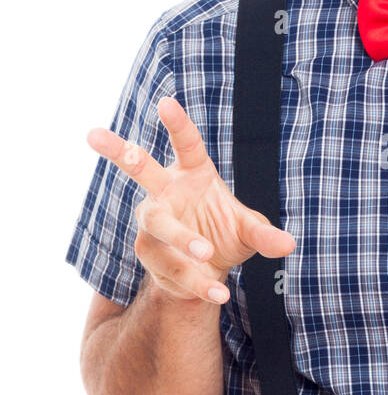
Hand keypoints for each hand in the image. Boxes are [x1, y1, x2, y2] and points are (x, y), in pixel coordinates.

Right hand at [86, 96, 295, 303]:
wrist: (207, 271)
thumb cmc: (224, 233)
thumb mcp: (249, 232)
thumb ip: (264, 235)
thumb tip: (288, 243)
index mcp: (193, 173)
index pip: (186, 145)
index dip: (177, 124)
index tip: (165, 102)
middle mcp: (165, 192)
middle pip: (139, 169)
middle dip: (118, 151)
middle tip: (92, 134)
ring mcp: (153, 222)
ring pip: (160, 226)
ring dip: (183, 239)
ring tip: (208, 254)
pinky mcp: (149, 253)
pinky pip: (171, 265)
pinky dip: (196, 281)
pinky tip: (219, 292)